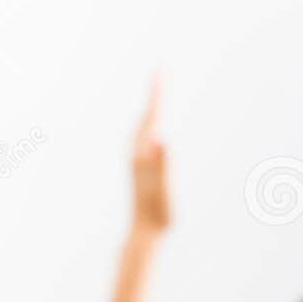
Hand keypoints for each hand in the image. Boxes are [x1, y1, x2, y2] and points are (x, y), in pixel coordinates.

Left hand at [130, 77, 169, 236]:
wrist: (144, 231)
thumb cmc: (158, 212)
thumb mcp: (164, 188)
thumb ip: (162, 162)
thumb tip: (161, 138)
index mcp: (144, 152)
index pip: (153, 116)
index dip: (157, 93)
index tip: (161, 70)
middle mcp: (137, 152)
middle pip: (147, 115)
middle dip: (155, 93)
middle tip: (161, 70)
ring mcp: (138, 159)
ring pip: (145, 125)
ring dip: (152, 107)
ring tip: (157, 91)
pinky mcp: (142, 167)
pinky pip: (146, 136)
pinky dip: (152, 123)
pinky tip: (153, 127)